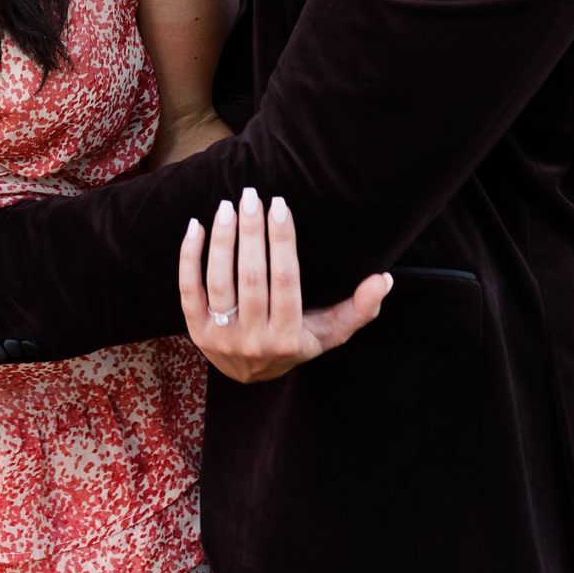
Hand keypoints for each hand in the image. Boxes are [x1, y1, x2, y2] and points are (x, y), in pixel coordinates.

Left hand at [179, 186, 391, 383]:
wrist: (249, 377)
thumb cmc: (295, 343)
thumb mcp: (329, 333)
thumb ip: (358, 309)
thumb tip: (384, 279)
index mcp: (288, 338)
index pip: (286, 281)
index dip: (281, 242)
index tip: (280, 205)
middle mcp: (254, 339)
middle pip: (252, 277)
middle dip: (252, 232)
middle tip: (252, 195)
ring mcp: (221, 336)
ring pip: (220, 280)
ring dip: (223, 239)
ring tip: (228, 206)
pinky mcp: (195, 330)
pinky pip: (189, 289)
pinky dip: (190, 256)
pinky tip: (196, 225)